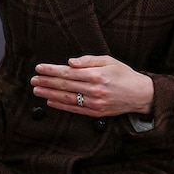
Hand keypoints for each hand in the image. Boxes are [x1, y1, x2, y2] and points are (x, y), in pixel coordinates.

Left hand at [33, 55, 153, 117]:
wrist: (140, 94)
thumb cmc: (124, 74)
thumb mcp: (108, 61)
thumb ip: (88, 61)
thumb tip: (70, 62)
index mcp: (96, 75)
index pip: (68, 72)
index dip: (51, 70)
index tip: (39, 68)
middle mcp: (94, 90)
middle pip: (65, 85)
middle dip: (47, 81)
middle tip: (33, 79)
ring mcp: (95, 103)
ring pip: (67, 98)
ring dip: (49, 94)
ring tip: (37, 90)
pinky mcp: (96, 112)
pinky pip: (74, 109)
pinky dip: (61, 105)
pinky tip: (50, 101)